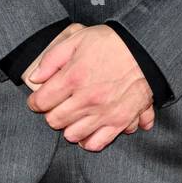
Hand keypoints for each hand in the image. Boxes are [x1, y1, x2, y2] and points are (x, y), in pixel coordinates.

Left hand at [25, 24, 154, 150]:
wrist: (146, 50)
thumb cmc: (111, 43)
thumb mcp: (77, 39)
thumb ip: (52, 59)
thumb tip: (35, 77)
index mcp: (73, 78)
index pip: (41, 102)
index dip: (35, 101)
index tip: (38, 99)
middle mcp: (86, 99)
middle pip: (54, 121)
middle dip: (51, 113)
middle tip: (57, 105)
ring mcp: (103, 113)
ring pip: (73, 135)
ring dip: (68, 127)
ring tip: (73, 116)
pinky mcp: (120, 121)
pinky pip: (98, 143)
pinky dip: (89, 140)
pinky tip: (88, 129)